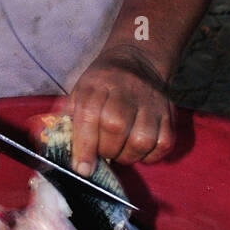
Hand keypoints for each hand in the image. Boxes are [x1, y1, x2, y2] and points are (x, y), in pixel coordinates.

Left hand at [68, 44, 175, 173]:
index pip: (89, 116)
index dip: (85, 146)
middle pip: (116, 128)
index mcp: (97, 84)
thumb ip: (69, 118)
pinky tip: (138, 150)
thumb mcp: (79, 91)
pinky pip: (163, 144)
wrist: (136, 61)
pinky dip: (150, 155)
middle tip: (102, 151)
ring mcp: (150, 102)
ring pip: (141, 140)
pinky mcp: (168, 113)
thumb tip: (60, 149)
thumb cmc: (102, 84)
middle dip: (106, 150)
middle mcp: (125, 90)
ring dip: (127, 155)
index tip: (82, 168)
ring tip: (120, 151)